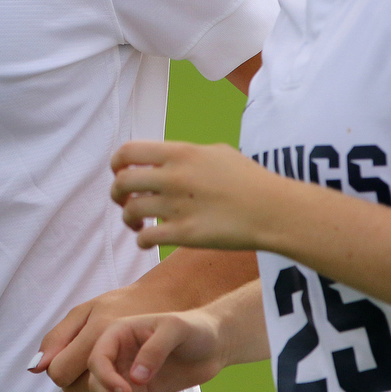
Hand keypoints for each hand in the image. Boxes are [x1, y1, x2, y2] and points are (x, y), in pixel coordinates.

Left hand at [34, 284, 157, 391]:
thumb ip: (58, 337)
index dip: (59, 370)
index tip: (69, 363)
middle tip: (84, 365)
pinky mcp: (146, 385)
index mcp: (98, 332)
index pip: (59, 372)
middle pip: (72, 389)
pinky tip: (115, 379)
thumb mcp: (88, 309)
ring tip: (102, 369)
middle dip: (74, 381)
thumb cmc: (124, 303)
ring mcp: (134, 371)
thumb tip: (36, 367)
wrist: (171, 305)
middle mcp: (115, 351)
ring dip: (92, 390)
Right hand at [88, 310, 223, 391]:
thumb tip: (136, 378)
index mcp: (119, 332)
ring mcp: (127, 374)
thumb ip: (155, 349)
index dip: (105, 376)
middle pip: (95, 379)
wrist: (214, 344)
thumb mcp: (175, 329)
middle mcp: (119, 353)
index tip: (126, 391)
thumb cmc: (195, 328)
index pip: (97, 357)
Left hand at [111, 141, 282, 250]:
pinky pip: (146, 238)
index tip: (119, 173)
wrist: (274, 210)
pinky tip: (147, 240)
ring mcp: (178, 206)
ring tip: (137, 222)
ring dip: (129, 218)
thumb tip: (166, 157)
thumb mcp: (216, 152)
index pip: (129, 151)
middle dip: (116, 193)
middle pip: (123, 182)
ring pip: (131, 211)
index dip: (116, 163)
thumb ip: (186, 153)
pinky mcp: (185, 235)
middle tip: (123, 201)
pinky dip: (140, 240)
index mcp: (181, 153)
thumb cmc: (250, 180)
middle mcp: (174, 177)